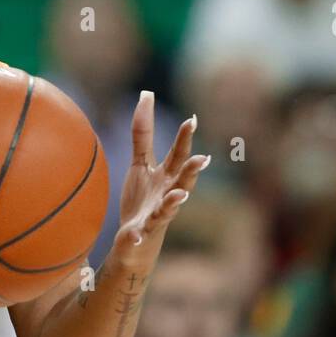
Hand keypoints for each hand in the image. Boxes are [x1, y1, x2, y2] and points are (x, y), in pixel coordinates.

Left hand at [109, 91, 208, 270]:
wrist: (135, 241)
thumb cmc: (142, 199)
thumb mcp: (141, 163)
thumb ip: (143, 133)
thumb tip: (147, 95)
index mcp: (167, 176)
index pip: (178, 154)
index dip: (184, 138)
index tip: (192, 121)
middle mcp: (168, 195)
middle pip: (182, 179)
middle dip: (191, 169)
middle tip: (201, 158)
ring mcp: (156, 215)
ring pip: (169, 208)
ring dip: (175, 201)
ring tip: (181, 194)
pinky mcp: (141, 233)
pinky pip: (140, 234)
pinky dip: (138, 235)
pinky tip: (135, 234)